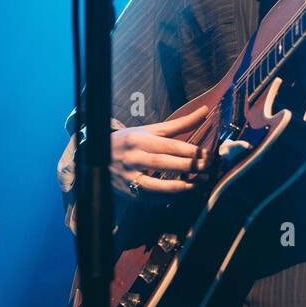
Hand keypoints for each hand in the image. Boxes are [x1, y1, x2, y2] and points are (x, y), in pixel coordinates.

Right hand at [57, 106, 213, 198]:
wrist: (97, 157)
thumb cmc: (130, 141)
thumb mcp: (150, 129)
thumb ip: (180, 123)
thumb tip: (206, 109)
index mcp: (140, 138)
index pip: (169, 145)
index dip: (190, 151)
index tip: (207, 154)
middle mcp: (133, 157)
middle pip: (164, 162)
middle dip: (189, 166)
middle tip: (208, 168)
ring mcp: (129, 176)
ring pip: (157, 184)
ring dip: (181, 186)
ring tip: (200, 183)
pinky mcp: (129, 192)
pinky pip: (151, 197)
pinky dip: (169, 197)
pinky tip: (184, 192)